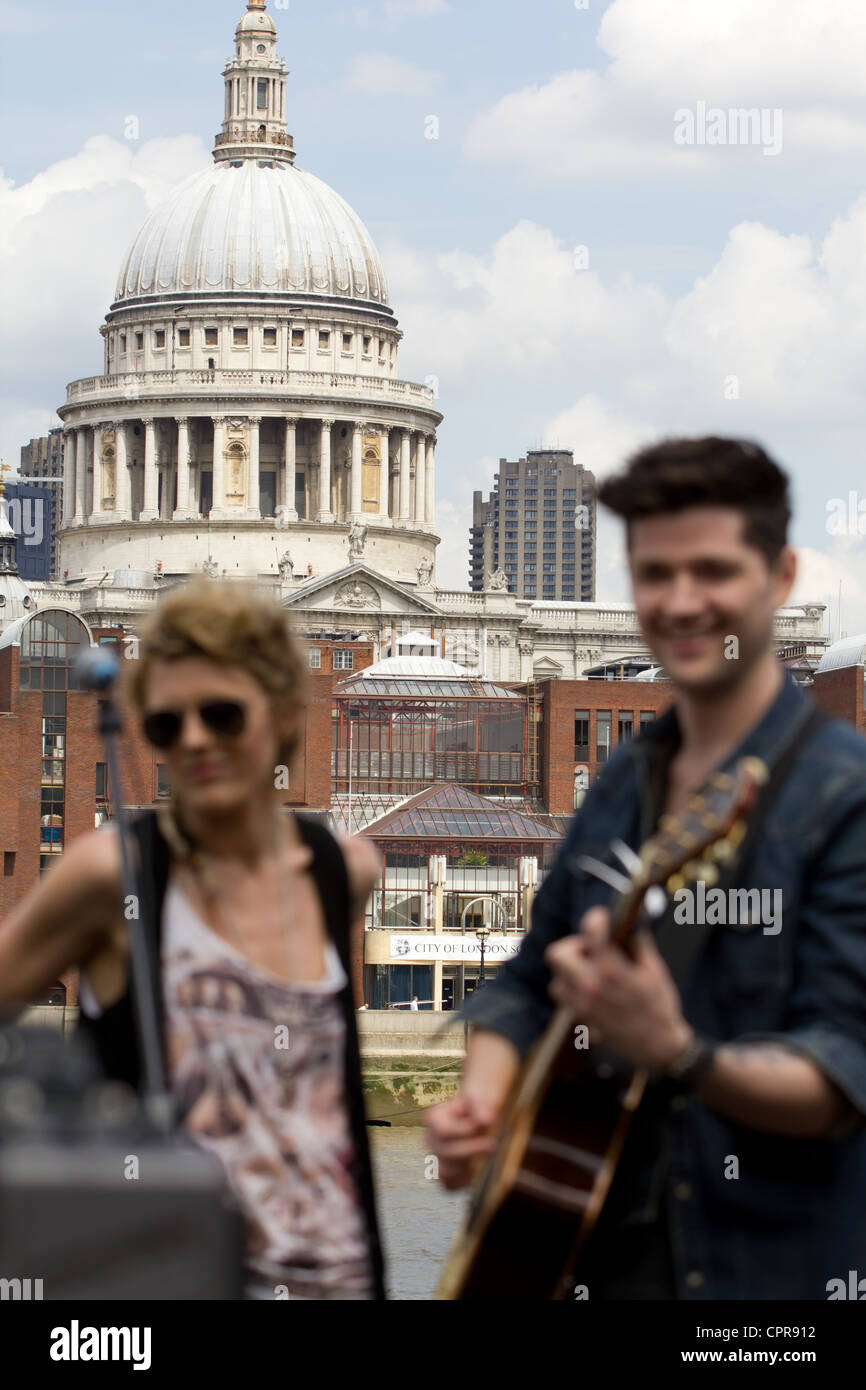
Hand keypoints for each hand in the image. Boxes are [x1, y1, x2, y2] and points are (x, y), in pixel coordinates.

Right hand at [425, 1091, 499, 1189]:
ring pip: (445, 1173)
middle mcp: (431, 1140)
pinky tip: (477, 1170)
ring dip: (466, 1168)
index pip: (443, 1131)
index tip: (485, 1124)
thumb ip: (481, 1106)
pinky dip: (464, 1181)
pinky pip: (450, 1186)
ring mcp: (436, 1158)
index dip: (464, 1131)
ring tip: (482, 1159)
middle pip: (445, 1153)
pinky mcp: (446, 1173)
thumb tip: (485, 1120)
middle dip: (471, 1150)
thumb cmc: (477, 1104)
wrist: (479, 1114)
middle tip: (492, 1144)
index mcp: (434, 1118)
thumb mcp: (480, 1096)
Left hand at [544, 907, 692, 1071]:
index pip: (591, 933)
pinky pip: (563, 995)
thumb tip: (629, 922)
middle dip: (572, 947)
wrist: (657, 1046)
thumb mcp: (654, 970)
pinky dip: (572, 987)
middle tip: (591, 950)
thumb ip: (637, 943)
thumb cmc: (659, 1007)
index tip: (602, 919)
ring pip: (557, 976)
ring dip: (570, 969)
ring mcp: (582, 1005)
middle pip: (556, 954)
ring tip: (592, 971)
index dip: (595, 920)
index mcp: (613, 972)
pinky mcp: (580, 1018)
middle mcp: (591, 987)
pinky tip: (592, 987)